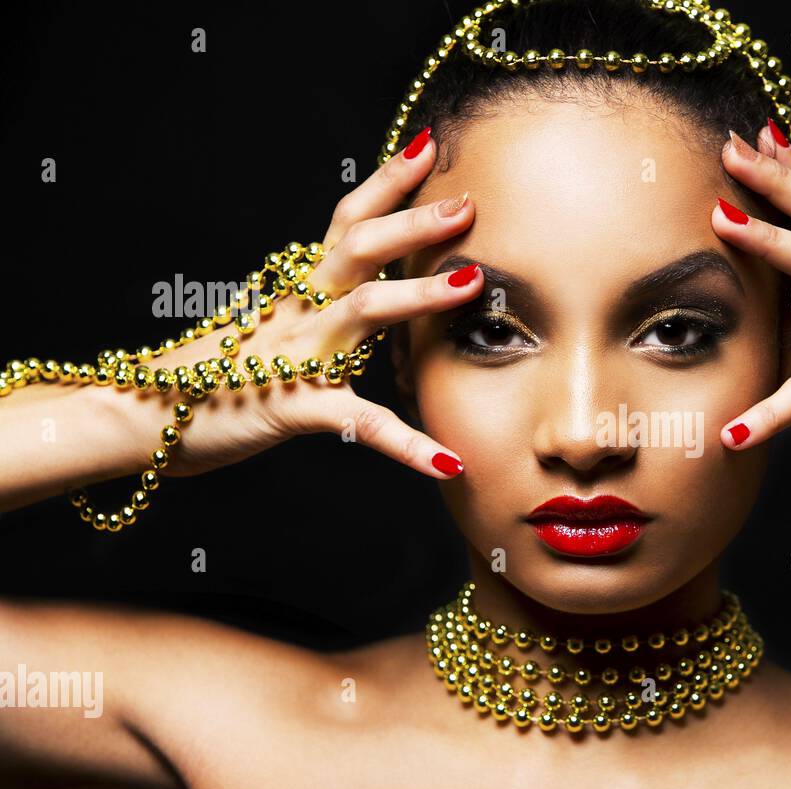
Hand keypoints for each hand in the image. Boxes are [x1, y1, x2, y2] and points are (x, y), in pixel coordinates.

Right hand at [135, 129, 481, 479]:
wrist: (141, 415)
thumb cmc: (215, 375)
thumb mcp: (275, 332)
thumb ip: (321, 313)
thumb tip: (367, 301)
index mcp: (297, 290)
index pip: (346, 222)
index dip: (386, 182)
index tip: (428, 146)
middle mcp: (298, 310)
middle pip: (357, 248)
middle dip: (413, 222)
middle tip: (466, 204)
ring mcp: (296, 356)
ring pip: (361, 311)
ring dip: (419, 293)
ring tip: (471, 283)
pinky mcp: (293, 408)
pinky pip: (361, 424)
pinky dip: (409, 446)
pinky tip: (451, 463)